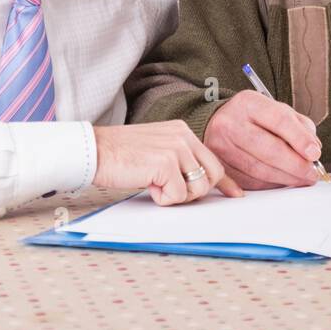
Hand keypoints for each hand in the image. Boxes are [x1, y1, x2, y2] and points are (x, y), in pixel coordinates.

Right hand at [92, 121, 242, 204]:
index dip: (226, 181)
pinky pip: (178, 195)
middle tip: (171, 191)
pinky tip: (147, 185)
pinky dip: (163, 198)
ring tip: (156, 185)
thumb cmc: (120, 155)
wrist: (94, 150)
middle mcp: (183, 136)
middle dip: (196, 192)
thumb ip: (179, 161)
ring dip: (178, 195)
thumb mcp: (157, 151)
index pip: (213, 158)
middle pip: (212, 175)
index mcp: (182, 131)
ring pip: (198, 187)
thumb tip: (199, 183)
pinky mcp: (166, 163)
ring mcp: (176, 148)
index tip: (236, 194)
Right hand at [203, 90, 322, 189]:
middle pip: (269, 149)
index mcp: (249, 103)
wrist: (219, 122)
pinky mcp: (219, 166)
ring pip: (259, 169)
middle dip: (296, 165)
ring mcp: (221, 146)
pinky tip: (282, 181)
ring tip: (301, 179)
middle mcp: (231, 123)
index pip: (279, 120)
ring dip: (285, 178)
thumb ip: (299, 125)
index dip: (300, 139)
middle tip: (311, 173)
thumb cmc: (253, 117)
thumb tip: (313, 149)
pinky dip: (269, 184)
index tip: (315, 153)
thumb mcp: (276, 109)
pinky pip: (248, 181)